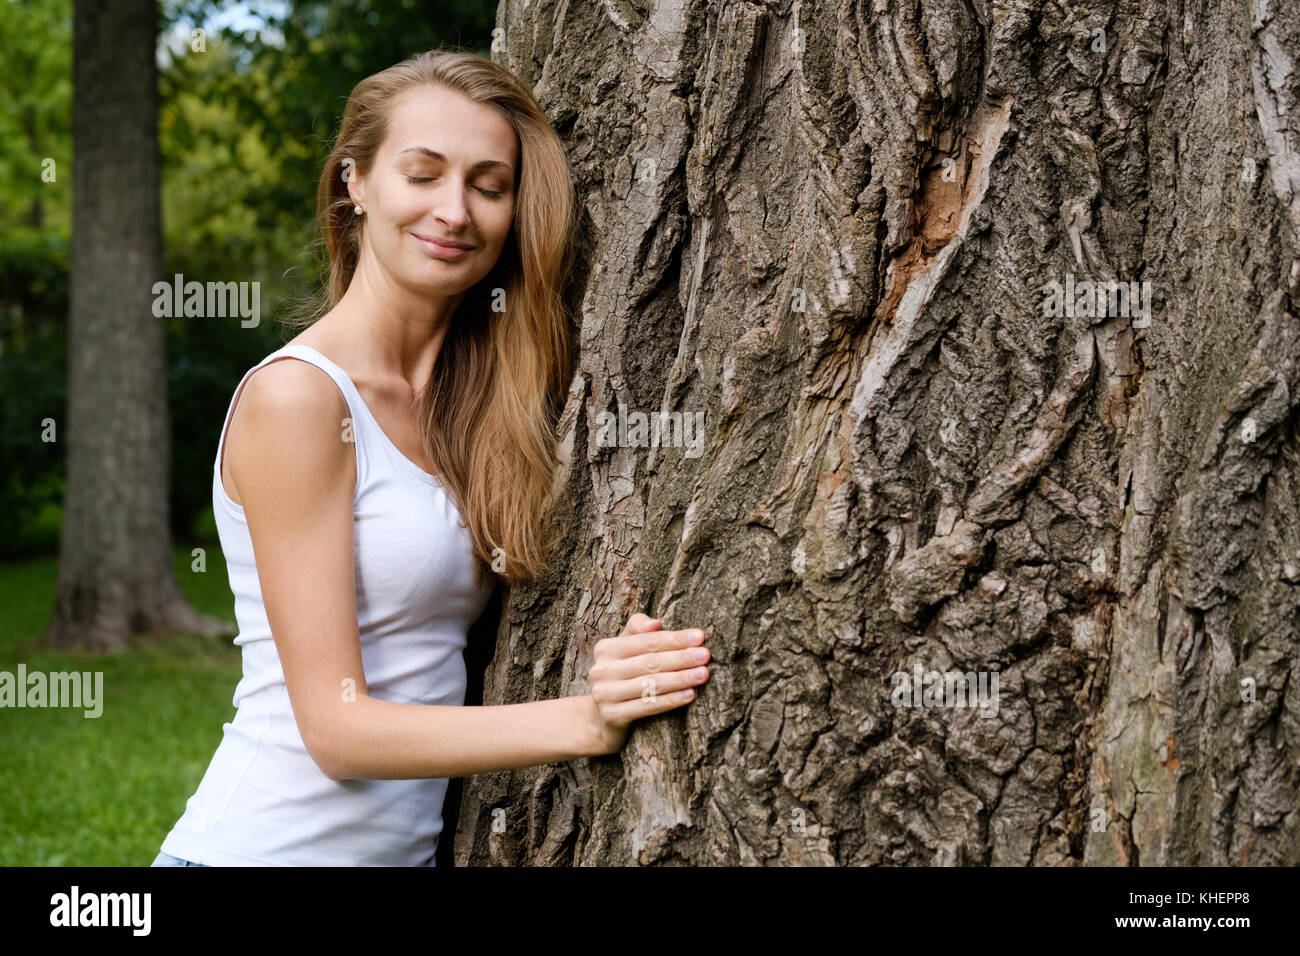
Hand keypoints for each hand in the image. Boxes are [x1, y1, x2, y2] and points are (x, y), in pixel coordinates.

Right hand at [585, 613, 710, 754]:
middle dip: (681, 658)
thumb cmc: (623, 675)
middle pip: (650, 662)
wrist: (602, 717)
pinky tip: (690, 694)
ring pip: (650, 684)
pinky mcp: (612, 716)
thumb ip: (639, 629)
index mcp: (606, 648)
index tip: (700, 636)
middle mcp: (601, 670)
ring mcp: (605, 694)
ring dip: (680, 679)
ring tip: (703, 674)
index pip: (646, 641)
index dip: (674, 638)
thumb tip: (657, 623)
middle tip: (705, 655)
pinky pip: (648, 706)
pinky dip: (671, 700)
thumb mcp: (626, 649)